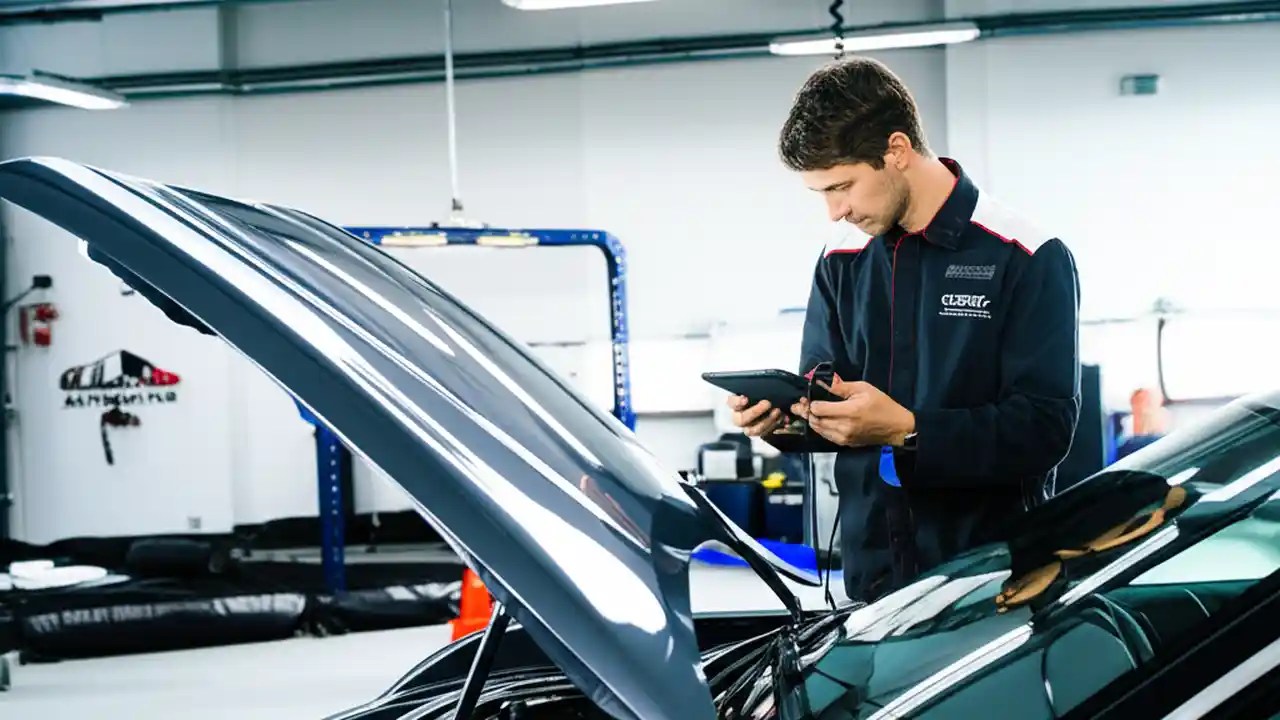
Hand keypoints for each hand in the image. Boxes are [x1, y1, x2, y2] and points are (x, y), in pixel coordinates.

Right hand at [726, 394, 788, 436]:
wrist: (770, 403)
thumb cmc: (760, 394)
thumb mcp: (756, 389)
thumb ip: (754, 389)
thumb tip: (760, 387)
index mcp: (735, 404)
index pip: (731, 402)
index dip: (737, 402)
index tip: (745, 399)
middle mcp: (739, 417)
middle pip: (741, 420)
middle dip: (755, 412)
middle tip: (767, 403)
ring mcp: (748, 427)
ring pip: (753, 430)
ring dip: (767, 421)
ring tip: (777, 411)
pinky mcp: (760, 432)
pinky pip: (765, 433)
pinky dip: (774, 425)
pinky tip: (781, 417)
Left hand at [790, 379, 914, 447]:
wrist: (896, 427)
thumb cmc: (882, 405)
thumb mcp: (863, 389)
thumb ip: (841, 387)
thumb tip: (824, 382)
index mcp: (849, 412)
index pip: (818, 409)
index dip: (809, 403)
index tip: (805, 397)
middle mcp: (844, 427)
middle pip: (815, 421)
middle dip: (805, 412)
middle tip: (799, 404)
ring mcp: (844, 437)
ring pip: (818, 430)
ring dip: (811, 420)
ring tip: (805, 411)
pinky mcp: (845, 443)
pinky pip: (826, 436)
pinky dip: (819, 428)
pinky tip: (818, 420)